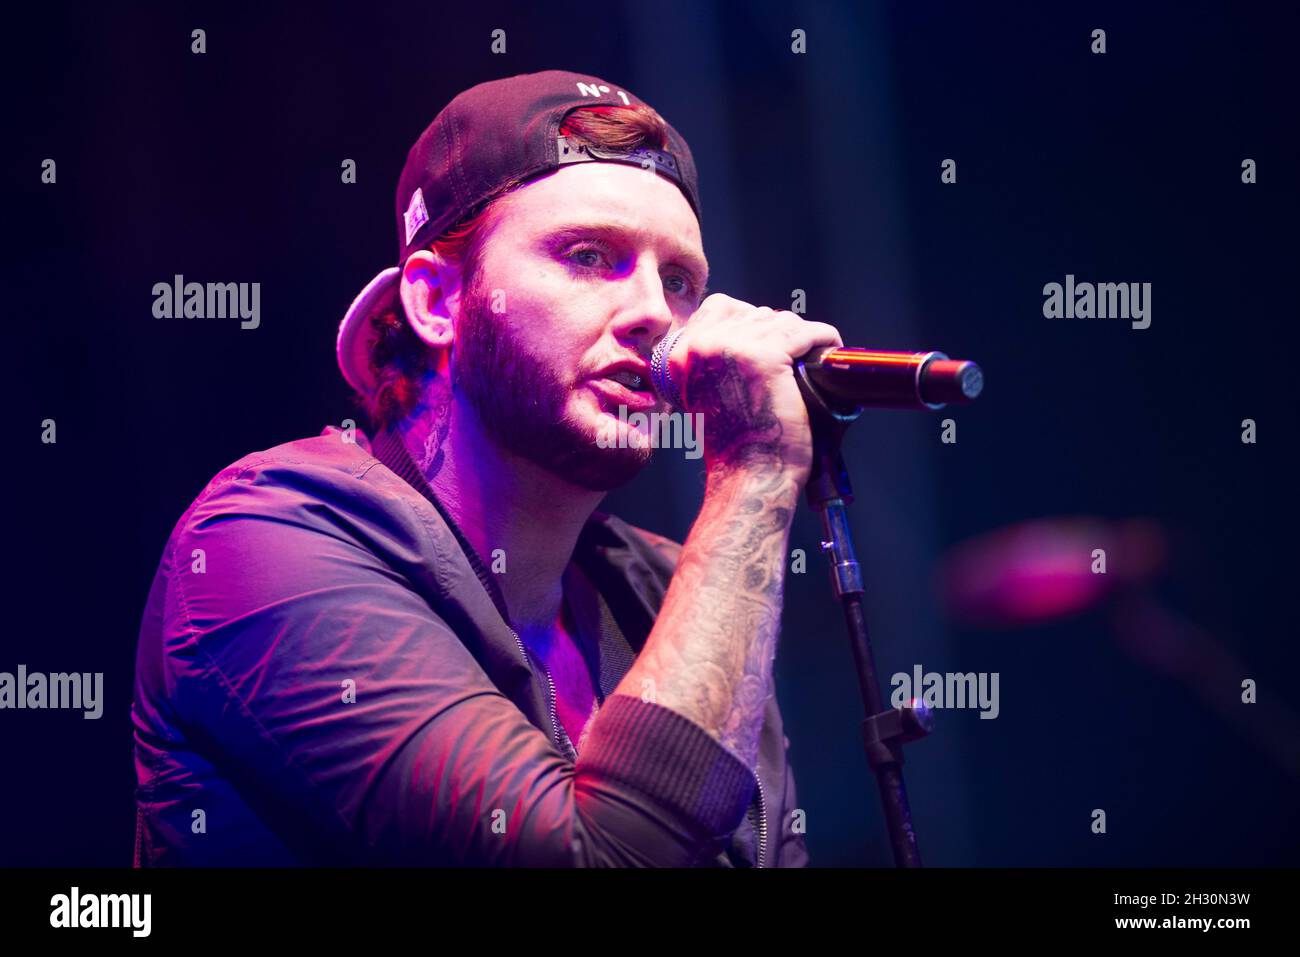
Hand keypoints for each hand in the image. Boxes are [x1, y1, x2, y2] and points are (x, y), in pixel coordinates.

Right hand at [664, 294, 841, 484]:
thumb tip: (755, 323)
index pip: (719, 307)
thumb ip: (717, 357)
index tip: (770, 342)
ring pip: (782, 321)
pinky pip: (807, 333)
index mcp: (680, 353)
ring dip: (802, 338)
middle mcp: (701, 345)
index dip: (750, 321)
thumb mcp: (706, 392)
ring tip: (810, 360)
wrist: (748, 477)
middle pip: (755, 313)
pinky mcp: (766, 357)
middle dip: (779, 333)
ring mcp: (733, 348)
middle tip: (795, 360)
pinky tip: (829, 352)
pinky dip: (824, 340)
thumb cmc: (735, 445)